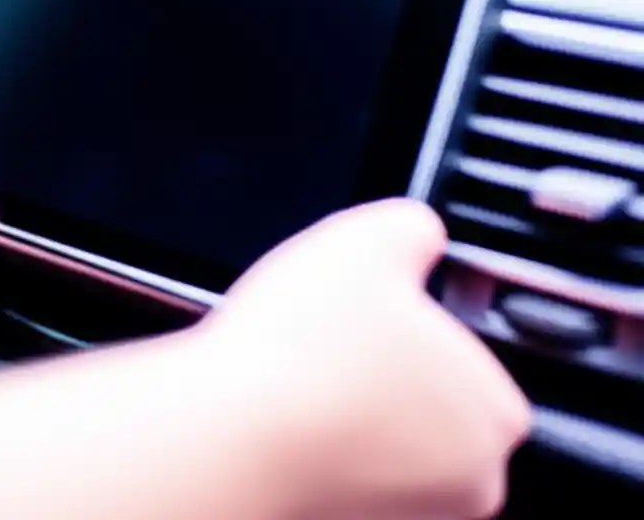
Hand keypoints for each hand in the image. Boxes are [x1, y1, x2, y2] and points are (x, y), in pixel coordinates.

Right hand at [191, 200, 529, 518]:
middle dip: (376, 374)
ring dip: (340, 411)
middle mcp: (465, 482)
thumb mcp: (373, 238)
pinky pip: (330, 472)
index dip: (407, 323)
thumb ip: (415, 227)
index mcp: (495, 409)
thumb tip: (419, 234)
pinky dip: (306, 446)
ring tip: (291, 376)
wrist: (223, 440)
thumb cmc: (301, 350)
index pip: (463, 352)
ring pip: (374, 442)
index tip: (362, 309)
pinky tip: (275, 415)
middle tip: (322, 340)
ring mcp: (400, 513)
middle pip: (421, 404)